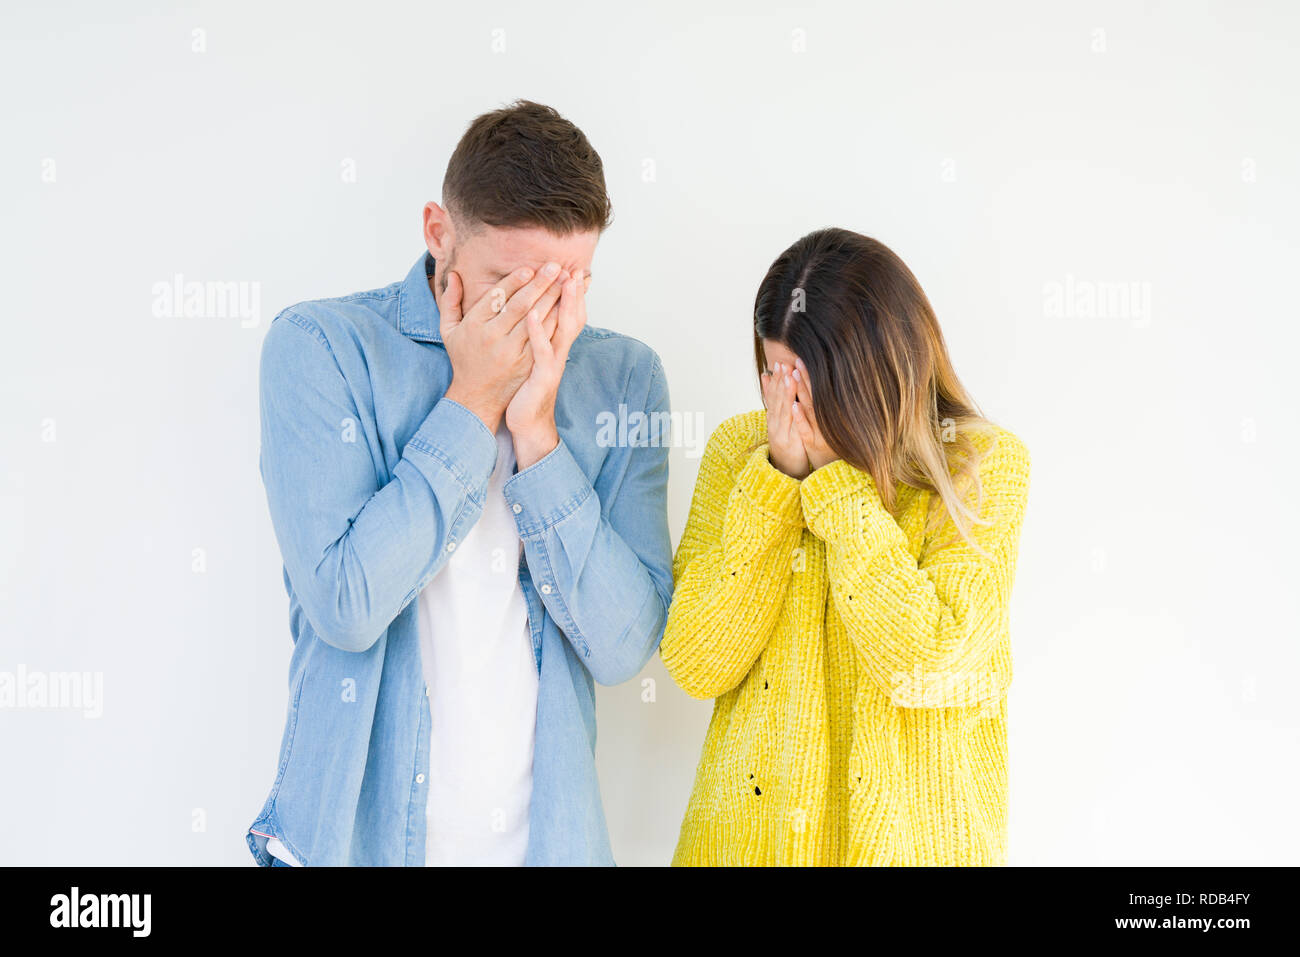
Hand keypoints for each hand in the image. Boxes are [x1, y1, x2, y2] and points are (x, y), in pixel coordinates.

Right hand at [438, 262, 566, 431]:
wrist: (478, 395)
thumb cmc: (464, 358)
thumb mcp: (449, 330)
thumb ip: (450, 301)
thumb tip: (453, 274)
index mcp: (474, 325)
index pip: (497, 297)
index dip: (514, 281)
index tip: (529, 268)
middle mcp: (493, 337)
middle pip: (520, 306)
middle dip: (540, 284)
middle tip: (555, 266)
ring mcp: (511, 351)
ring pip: (536, 320)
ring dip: (553, 299)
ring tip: (566, 281)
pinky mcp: (526, 362)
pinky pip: (544, 338)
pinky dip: (556, 321)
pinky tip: (567, 307)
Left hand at [507, 271, 589, 466]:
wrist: (528, 423)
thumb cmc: (526, 390)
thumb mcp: (534, 360)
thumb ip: (539, 338)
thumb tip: (537, 317)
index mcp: (556, 347)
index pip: (570, 315)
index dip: (575, 294)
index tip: (575, 272)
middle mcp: (559, 352)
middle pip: (572, 317)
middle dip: (575, 293)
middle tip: (576, 269)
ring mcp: (553, 363)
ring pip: (562, 329)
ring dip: (563, 304)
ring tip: (562, 281)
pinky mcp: (542, 376)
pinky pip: (541, 350)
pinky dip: (537, 332)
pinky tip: (531, 315)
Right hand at [762, 361, 810, 478]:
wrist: (785, 469)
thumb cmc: (785, 441)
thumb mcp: (778, 419)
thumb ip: (773, 399)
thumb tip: (767, 376)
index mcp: (774, 416)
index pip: (774, 394)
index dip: (777, 379)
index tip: (779, 363)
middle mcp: (776, 423)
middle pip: (777, 400)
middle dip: (780, 381)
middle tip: (782, 365)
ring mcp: (783, 433)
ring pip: (784, 411)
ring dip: (786, 394)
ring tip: (788, 378)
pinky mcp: (792, 444)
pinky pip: (793, 429)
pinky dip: (794, 417)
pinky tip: (795, 406)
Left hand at [790, 358, 838, 470]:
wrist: (836, 471)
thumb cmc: (832, 444)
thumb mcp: (831, 425)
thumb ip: (824, 407)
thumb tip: (823, 384)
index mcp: (829, 415)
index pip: (819, 391)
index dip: (810, 376)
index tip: (800, 360)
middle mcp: (826, 421)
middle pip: (814, 396)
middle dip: (805, 378)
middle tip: (797, 361)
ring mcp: (820, 432)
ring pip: (810, 409)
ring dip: (802, 392)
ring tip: (793, 375)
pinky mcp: (814, 445)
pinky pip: (806, 430)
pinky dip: (800, 418)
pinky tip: (793, 406)